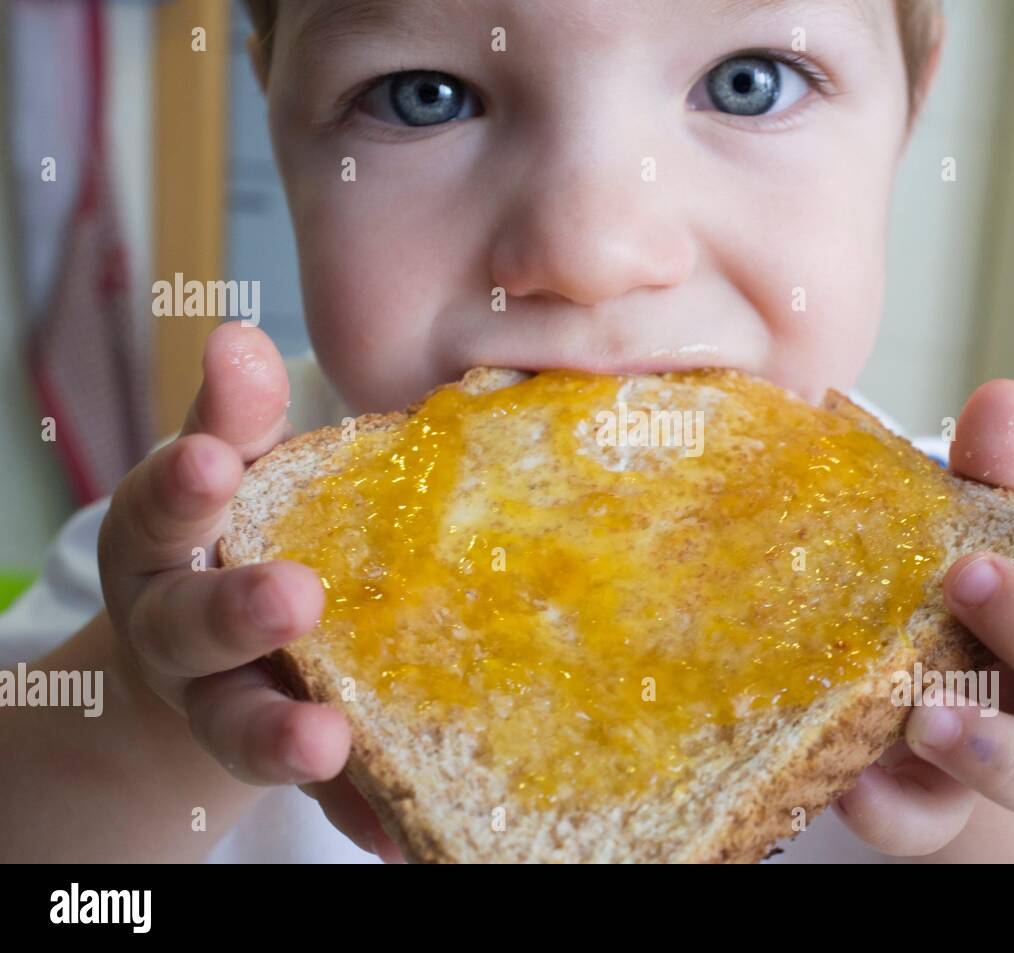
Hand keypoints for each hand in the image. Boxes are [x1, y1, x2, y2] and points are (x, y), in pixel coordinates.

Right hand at [98, 323, 402, 861]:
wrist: (218, 650)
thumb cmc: (237, 533)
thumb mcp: (231, 474)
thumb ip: (238, 416)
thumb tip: (240, 335)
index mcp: (167, 544)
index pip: (164, 508)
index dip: (185, 486)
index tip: (214, 461)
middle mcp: (179, 632)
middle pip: (192, 629)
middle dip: (235, 612)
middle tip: (292, 596)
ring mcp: (225, 703)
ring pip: (240, 725)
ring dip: (282, 737)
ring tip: (327, 745)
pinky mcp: (283, 755)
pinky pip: (319, 796)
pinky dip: (355, 814)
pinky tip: (399, 836)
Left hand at [834, 379, 1013, 855]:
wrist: (920, 713)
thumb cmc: (960, 602)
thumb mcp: (975, 530)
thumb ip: (991, 473)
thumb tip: (1002, 397)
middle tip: (967, 577)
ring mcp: (1012, 753)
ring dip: (991, 745)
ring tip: (924, 715)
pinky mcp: (943, 807)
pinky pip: (931, 824)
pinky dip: (894, 809)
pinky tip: (850, 779)